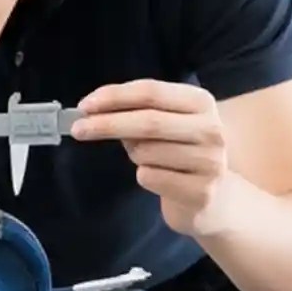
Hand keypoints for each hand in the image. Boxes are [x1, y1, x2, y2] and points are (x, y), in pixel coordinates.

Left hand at [71, 79, 235, 236]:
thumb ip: (135, 113)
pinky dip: (144, 176)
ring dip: (133, 155)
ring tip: (149, 159)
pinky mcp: (201, 191)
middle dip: (106, 124)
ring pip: (145, 152)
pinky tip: (161, 178)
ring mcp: (210, 161)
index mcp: (201, 102)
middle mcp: (211, 129)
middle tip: (77, 128)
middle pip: (147, 121)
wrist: (214, 199)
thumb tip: (92, 112)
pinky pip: (150, 177)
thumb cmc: (178, 153)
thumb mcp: (164, 124)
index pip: (150, 91)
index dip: (114, 96)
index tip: (85, 104)